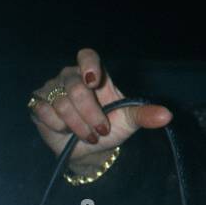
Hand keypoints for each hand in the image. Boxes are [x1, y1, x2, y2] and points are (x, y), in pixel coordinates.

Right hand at [28, 47, 171, 170]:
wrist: (89, 149)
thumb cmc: (110, 127)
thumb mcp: (129, 121)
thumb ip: (145, 115)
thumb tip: (167, 115)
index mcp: (94, 74)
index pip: (86, 55)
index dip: (88, 65)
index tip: (94, 82)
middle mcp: (71, 76)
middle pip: (77, 88)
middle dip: (91, 114)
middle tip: (101, 129)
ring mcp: (52, 89)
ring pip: (61, 103)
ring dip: (78, 125)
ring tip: (88, 134)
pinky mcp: (37, 104)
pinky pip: (44, 112)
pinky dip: (59, 126)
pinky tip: (65, 130)